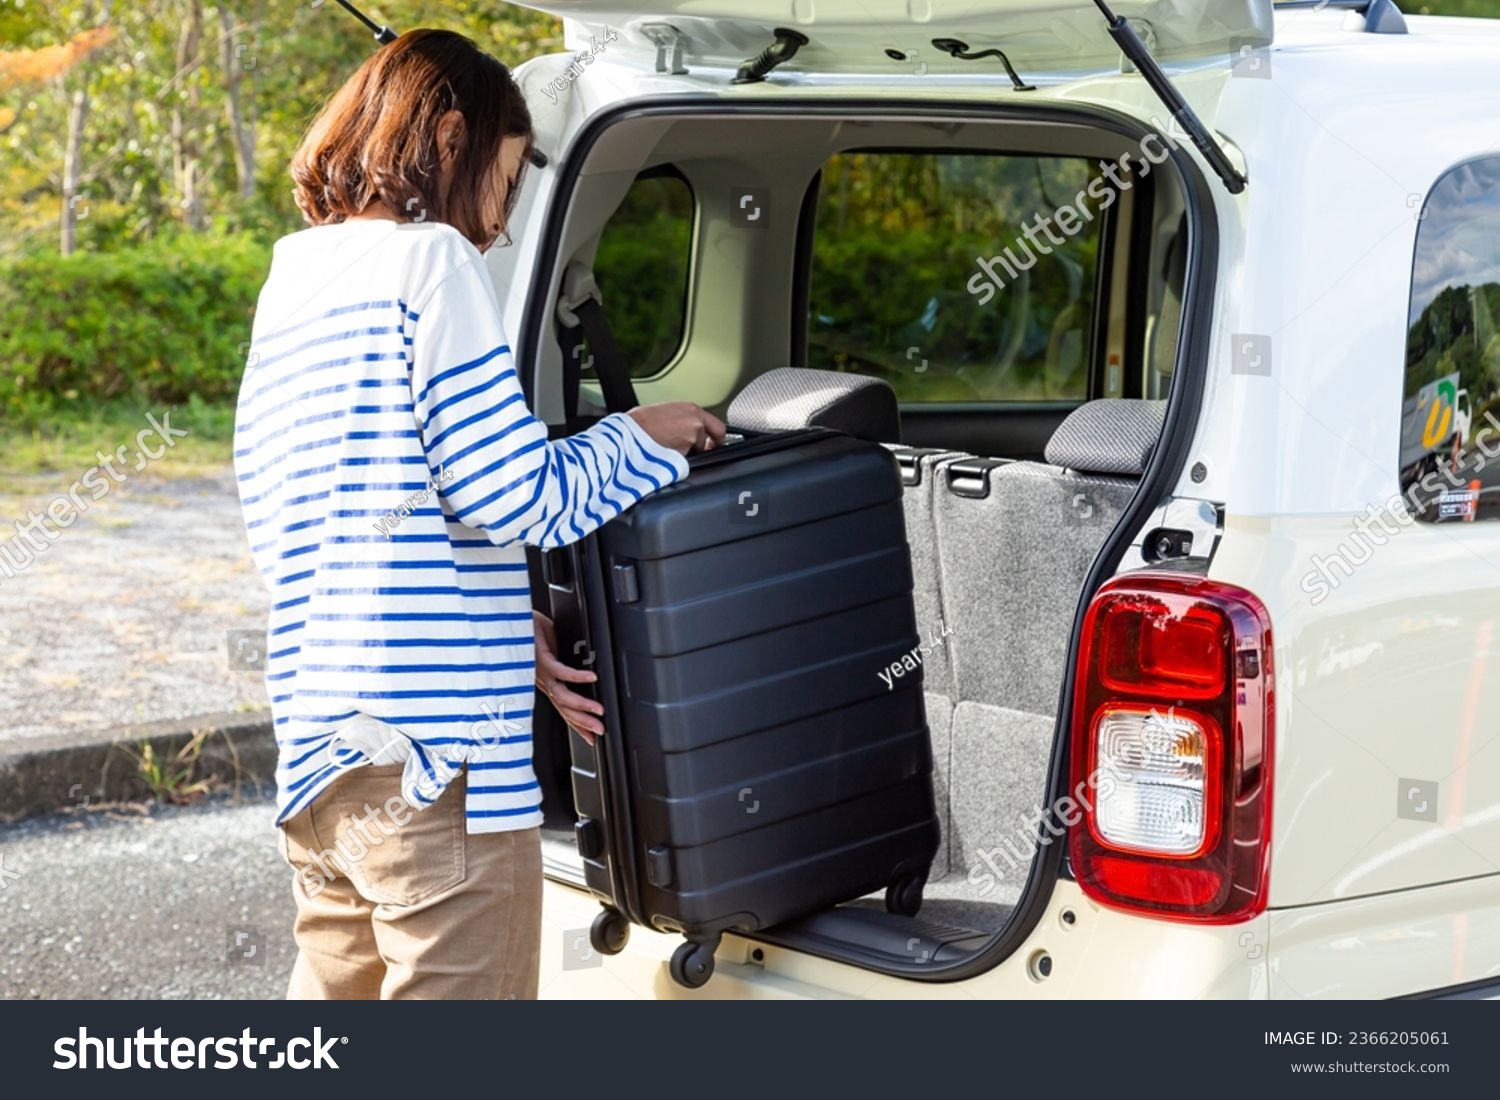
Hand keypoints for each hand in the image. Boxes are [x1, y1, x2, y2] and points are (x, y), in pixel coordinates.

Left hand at [533, 611, 604, 741]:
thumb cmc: (528, 630)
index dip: (578, 724)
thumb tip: (585, 661)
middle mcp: (543, 679)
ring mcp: (541, 671)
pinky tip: (592, 677)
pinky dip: (578, 676)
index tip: (591, 738)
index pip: (564, 707)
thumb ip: (567, 657)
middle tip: (600, 731)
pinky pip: (561, 671)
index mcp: (547, 679)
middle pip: (564, 708)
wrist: (511, 616)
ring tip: (599, 711)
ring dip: (582, 706)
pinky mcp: (541, 657)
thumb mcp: (554, 646)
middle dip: (584, 723)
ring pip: (563, 695)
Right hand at [627, 401, 726, 455]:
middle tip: (695, 451)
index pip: (716, 425)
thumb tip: (684, 428)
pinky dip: (677, 460)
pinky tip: (664, 454)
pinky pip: (685, 461)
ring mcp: (691, 439)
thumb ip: (681, 419)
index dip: (715, 437)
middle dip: (703, 446)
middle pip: (708, 440)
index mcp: (691, 409)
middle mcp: (695, 423)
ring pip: (695, 451)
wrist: (627, 434)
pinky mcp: (684, 454)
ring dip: (685, 452)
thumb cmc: (638, 422)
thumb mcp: (664, 411)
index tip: (714, 442)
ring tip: (666, 447)